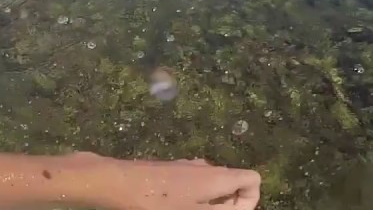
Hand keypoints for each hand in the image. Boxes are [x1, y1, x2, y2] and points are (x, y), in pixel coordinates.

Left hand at [75, 153, 261, 209]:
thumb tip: (241, 208)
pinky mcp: (172, 170)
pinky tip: (174, 207)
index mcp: (218, 177)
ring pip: (212, 186)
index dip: (250, 201)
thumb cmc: (159, 203)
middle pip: (233, 184)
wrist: (119, 183)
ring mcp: (188, 167)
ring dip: (210, 205)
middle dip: (228, 207)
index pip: (253, 179)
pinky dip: (194, 199)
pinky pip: (195, 184)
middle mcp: (207, 167)